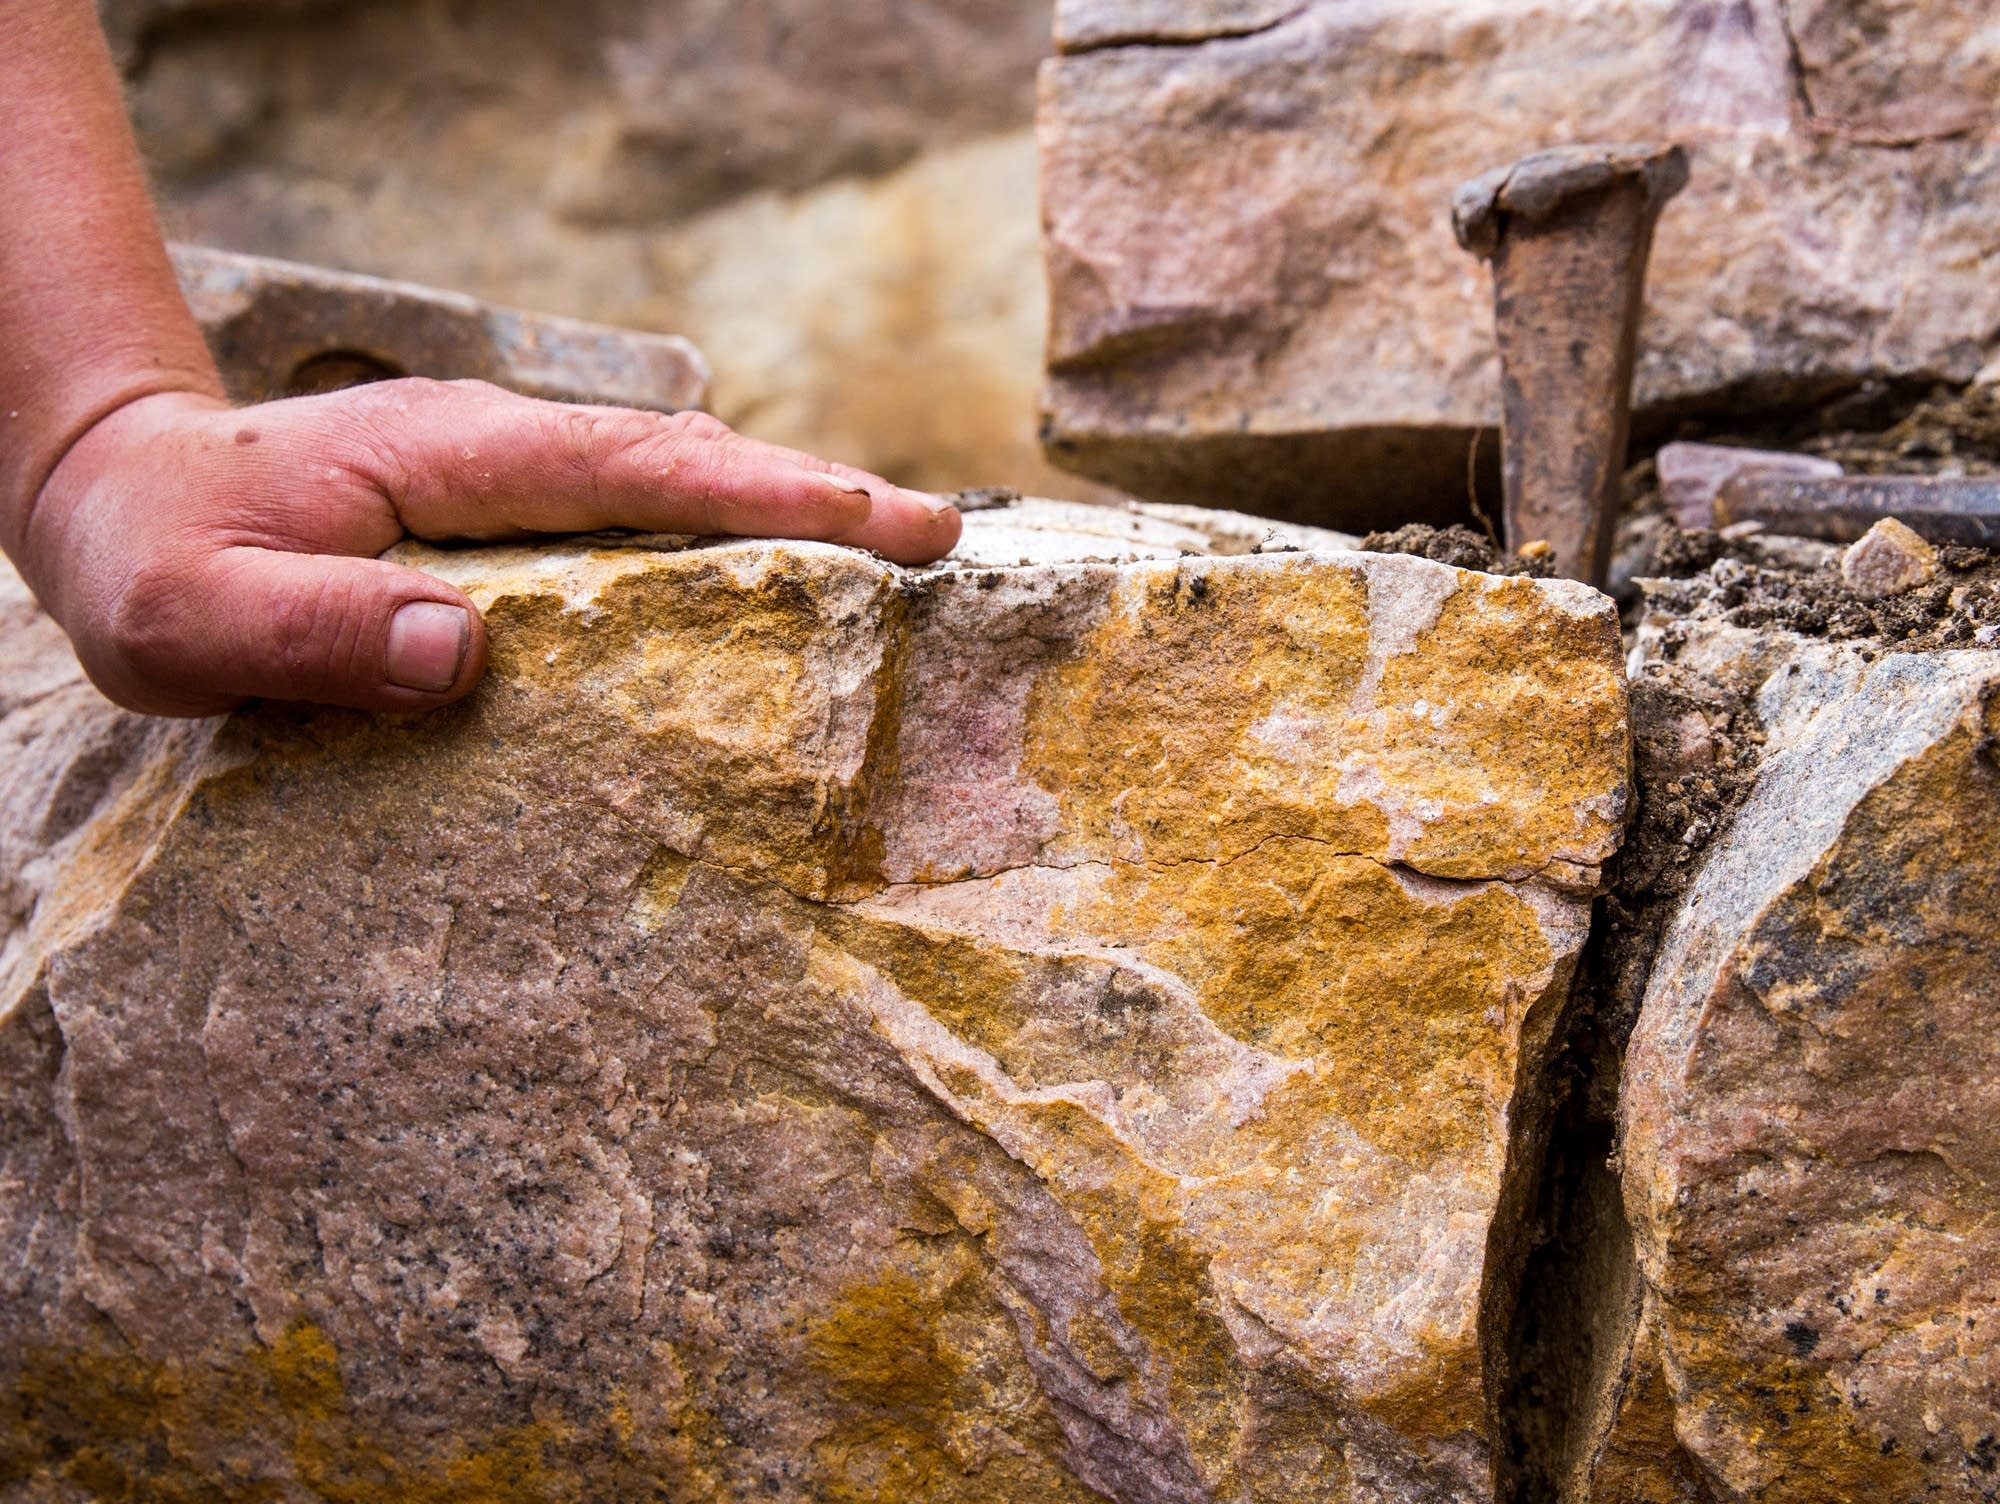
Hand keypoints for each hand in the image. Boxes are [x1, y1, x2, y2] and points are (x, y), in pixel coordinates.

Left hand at [19, 381, 961, 715]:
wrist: (118, 496)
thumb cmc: (151, 559)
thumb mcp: (183, 618)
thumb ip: (308, 631)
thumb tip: (467, 653)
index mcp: (452, 457)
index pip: (638, 468)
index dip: (765, 493)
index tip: (882, 521)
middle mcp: (503, 454)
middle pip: (692, 465)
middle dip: (821, 498)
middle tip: (945, 540)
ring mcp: (513, 486)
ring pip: (678, 493)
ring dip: (789, 521)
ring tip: (900, 567)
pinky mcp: (513, 526)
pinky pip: (641, 531)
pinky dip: (725, 551)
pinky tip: (777, 604)